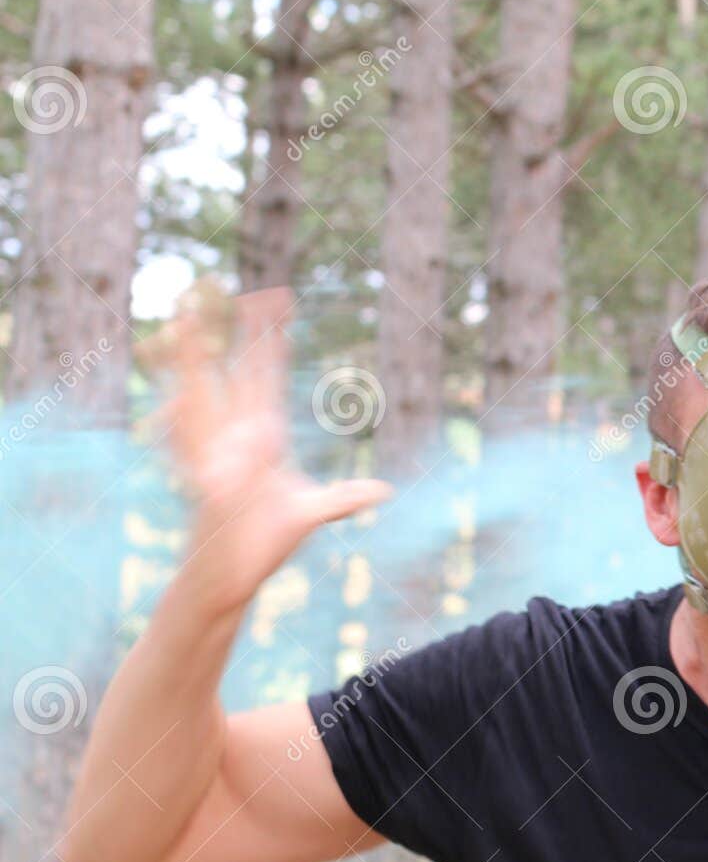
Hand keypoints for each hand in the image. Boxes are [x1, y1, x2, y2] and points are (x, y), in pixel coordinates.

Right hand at [147, 285, 391, 615]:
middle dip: (236, 332)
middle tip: (232, 286)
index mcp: (264, 435)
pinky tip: (170, 389)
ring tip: (183, 319)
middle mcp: (239, 437)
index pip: (268, 376)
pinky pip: (194, 446)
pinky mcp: (208, 483)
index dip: (272, 340)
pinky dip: (178, 418)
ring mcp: (219, 455)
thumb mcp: (313, 512)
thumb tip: (384, 491)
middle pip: (238, 373)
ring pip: (205, 396)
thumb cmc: (266, 539)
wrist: (231, 575)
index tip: (278, 303)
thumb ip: (346, 498)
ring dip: (194, 360)